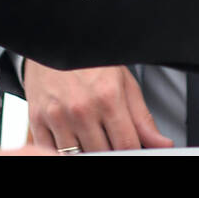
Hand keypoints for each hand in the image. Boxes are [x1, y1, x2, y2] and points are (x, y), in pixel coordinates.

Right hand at [24, 61, 173, 151]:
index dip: (132, 150)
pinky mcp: (37, 119)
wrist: (54, 40)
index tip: (131, 147)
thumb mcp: (123, 82)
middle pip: (102, 153)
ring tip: (90, 134)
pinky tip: (71, 137)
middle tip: (109, 135)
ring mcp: (57, 116)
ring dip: (86, 150)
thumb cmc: (89, 60)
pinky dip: (62, 151)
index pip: (127, 145)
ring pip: (77, 156)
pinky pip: (51, 151)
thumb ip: (142, 118)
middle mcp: (82, 109)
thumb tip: (161, 143)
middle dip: (110, 149)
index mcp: (108, 98)